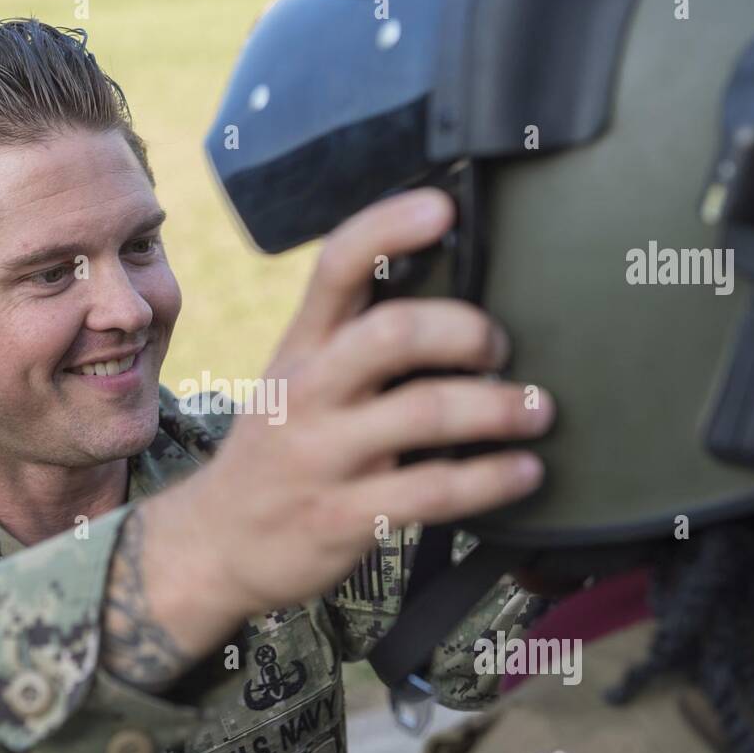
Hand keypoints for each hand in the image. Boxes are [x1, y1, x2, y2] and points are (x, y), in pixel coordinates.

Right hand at [145, 188, 553, 643]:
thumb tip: (455, 301)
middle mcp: (306, 391)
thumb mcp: (293, 383)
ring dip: (499, 408)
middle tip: (501, 348)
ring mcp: (321, 455)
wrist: (215, 546)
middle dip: (466, 331)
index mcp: (299, 348)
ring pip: (425, 412)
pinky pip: (432, 491)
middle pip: (392, 332)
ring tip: (538, 411)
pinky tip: (525, 472)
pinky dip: (492, 479)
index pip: (336, 266)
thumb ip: (353, 342)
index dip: (390, 228)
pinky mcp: (342, 516)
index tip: (444, 207)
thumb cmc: (276, 452)